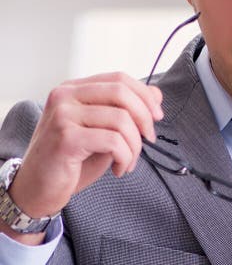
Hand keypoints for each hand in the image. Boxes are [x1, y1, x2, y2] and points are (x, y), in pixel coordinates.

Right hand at [3, 73, 162, 237]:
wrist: (36, 191)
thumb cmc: (71, 161)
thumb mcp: (103, 130)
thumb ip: (125, 110)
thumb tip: (156, 94)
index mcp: (73, 88)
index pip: (119, 78)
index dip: (145, 95)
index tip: (157, 116)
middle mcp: (64, 96)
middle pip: (121, 92)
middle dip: (144, 117)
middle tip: (149, 139)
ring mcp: (62, 116)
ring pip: (121, 119)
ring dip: (135, 145)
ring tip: (129, 162)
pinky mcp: (65, 138)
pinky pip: (113, 141)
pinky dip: (125, 156)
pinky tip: (119, 169)